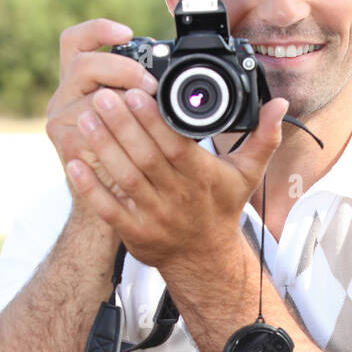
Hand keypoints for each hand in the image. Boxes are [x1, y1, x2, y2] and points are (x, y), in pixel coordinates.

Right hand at [45, 18, 158, 207]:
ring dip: (123, 103)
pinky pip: (87, 131)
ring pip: (88, 97)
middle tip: (150, 85)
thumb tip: (180, 85)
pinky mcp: (64, 145)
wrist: (112, 202)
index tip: (127, 32)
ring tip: (147, 111)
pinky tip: (135, 135)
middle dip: (122, 69)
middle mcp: (64, 97)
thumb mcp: (137, 119)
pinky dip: (113, 131)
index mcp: (79, 82)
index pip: (76, 41)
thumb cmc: (131, 157)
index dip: (97, 30)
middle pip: (84, 64)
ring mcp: (60, 120)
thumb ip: (144, 96)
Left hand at [63, 86, 289, 271]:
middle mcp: (177, 197)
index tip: (136, 92)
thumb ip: (263, 138)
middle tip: (102, 95)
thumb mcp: (247, 174)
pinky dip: (90, 188)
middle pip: (146, 158)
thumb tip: (279, 104)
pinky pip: (108, 209)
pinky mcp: (134, 233)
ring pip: (125, 179)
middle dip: (123, 126)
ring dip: (104, 149)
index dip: (154, 120)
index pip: (176, 146)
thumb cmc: (221, 210)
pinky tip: (72, 163)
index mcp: (201, 178)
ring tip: (86, 118)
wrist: (205, 259)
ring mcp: (154, 217)